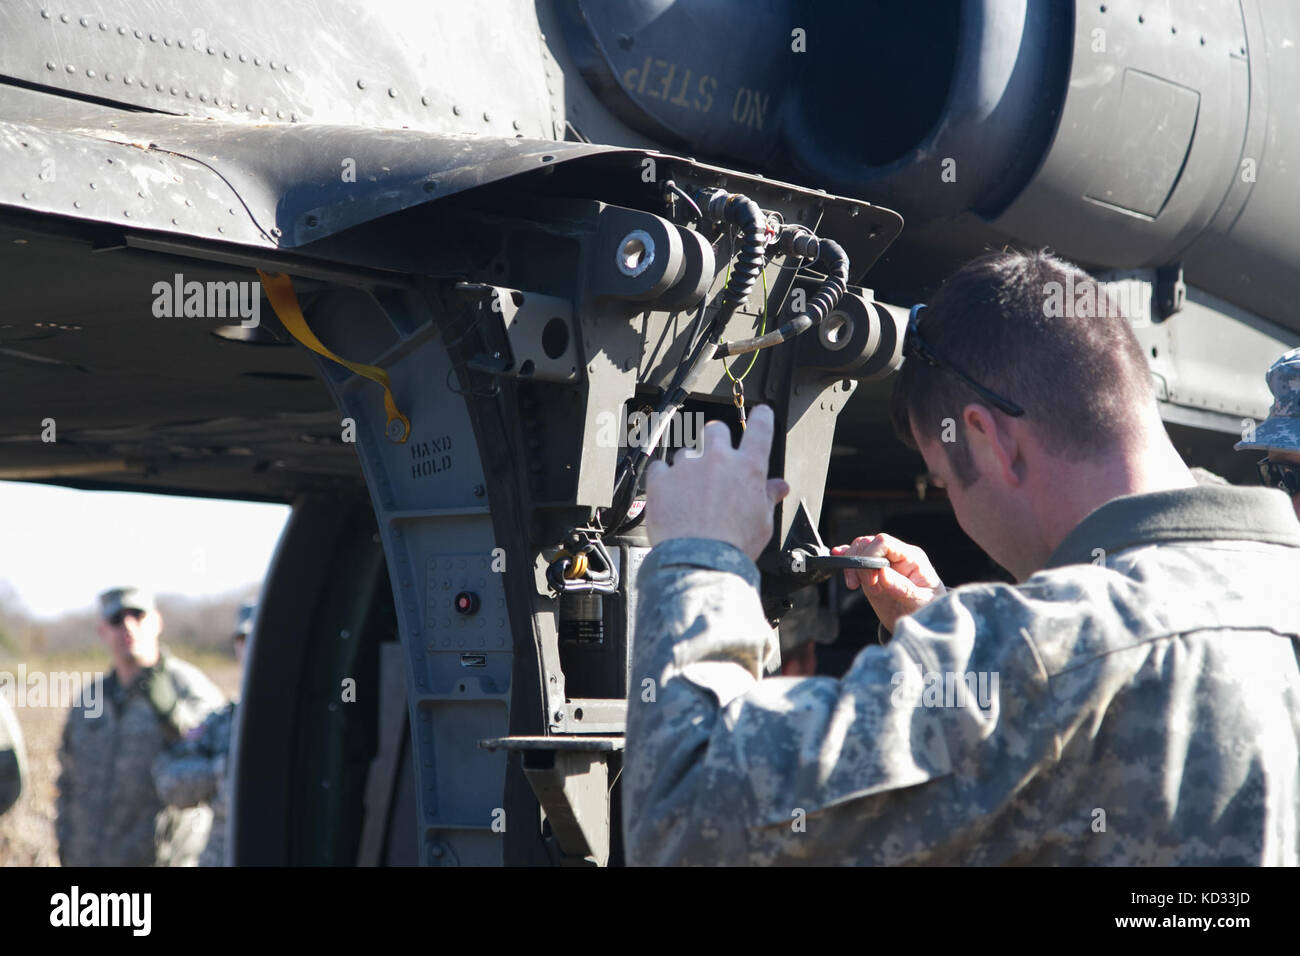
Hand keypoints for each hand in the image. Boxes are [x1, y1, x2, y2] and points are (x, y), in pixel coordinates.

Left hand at [645, 405, 790, 560]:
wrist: (699, 561)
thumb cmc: (733, 546)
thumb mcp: (762, 523)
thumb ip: (768, 498)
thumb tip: (778, 487)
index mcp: (748, 468)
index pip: (760, 430)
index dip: (762, 418)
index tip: (761, 412)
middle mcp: (718, 460)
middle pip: (716, 431)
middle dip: (716, 441)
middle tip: (715, 462)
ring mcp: (687, 467)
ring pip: (686, 453)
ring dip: (688, 467)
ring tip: (690, 495)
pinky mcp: (661, 479)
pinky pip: (660, 468)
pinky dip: (664, 479)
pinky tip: (669, 496)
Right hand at [832, 533, 945, 631]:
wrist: (923, 620)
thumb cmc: (927, 608)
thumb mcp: (921, 601)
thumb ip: (903, 588)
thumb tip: (883, 573)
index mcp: (911, 557)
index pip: (884, 542)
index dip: (870, 555)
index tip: (870, 578)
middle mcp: (896, 556)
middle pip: (868, 543)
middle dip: (858, 563)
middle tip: (863, 586)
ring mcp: (883, 563)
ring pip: (858, 549)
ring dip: (850, 565)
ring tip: (854, 585)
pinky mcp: (872, 573)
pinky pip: (855, 559)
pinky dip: (845, 560)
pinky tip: (837, 560)